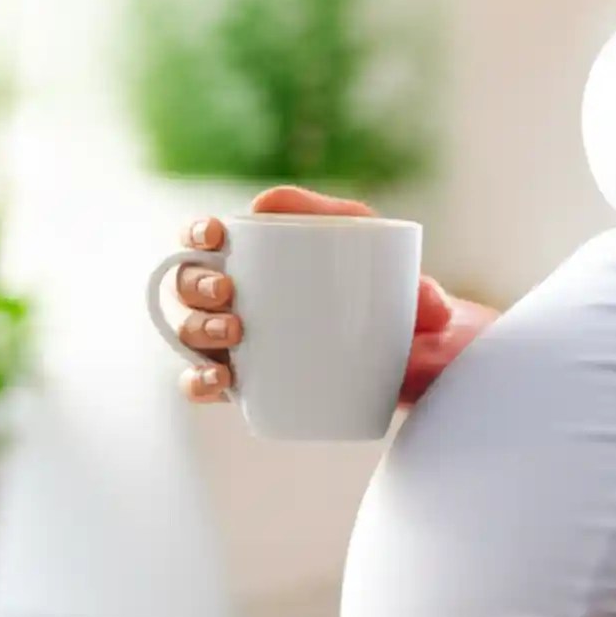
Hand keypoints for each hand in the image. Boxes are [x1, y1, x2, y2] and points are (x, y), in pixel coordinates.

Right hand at [175, 185, 498, 403]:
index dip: (197, 233)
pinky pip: (204, 381)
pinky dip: (197, 381)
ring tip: (230, 335)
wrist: (416, 361)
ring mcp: (238, 341)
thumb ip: (423, 290)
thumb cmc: (401, 303)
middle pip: (189, 282)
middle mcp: (240, 295)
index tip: (215, 236)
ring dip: (195, 328)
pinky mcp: (244, 383)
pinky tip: (214, 381)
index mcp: (265, 255)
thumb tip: (426, 303)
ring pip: (189, 328)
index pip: (211, 236)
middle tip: (228, 296)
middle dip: (195, 284)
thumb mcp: (412, 283)